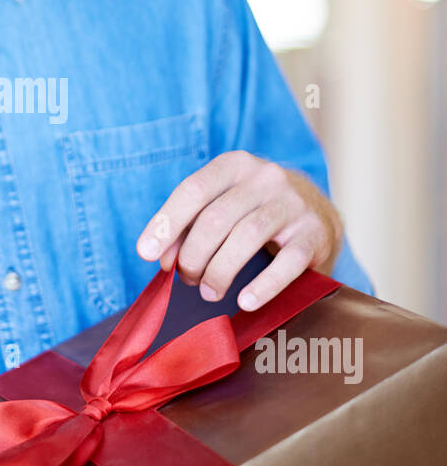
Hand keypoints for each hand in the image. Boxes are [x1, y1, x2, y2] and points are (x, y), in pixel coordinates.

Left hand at [135, 151, 342, 310]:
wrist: (319, 214)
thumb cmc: (255, 212)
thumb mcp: (223, 206)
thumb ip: (190, 226)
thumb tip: (161, 256)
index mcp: (235, 164)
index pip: (193, 190)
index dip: (167, 223)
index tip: (146, 253)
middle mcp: (266, 177)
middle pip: (217, 218)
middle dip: (193, 255)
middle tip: (186, 279)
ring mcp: (294, 203)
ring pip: (247, 236)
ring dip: (220, 271)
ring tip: (208, 292)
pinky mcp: (315, 233)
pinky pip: (287, 262)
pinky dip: (263, 285)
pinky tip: (245, 301)